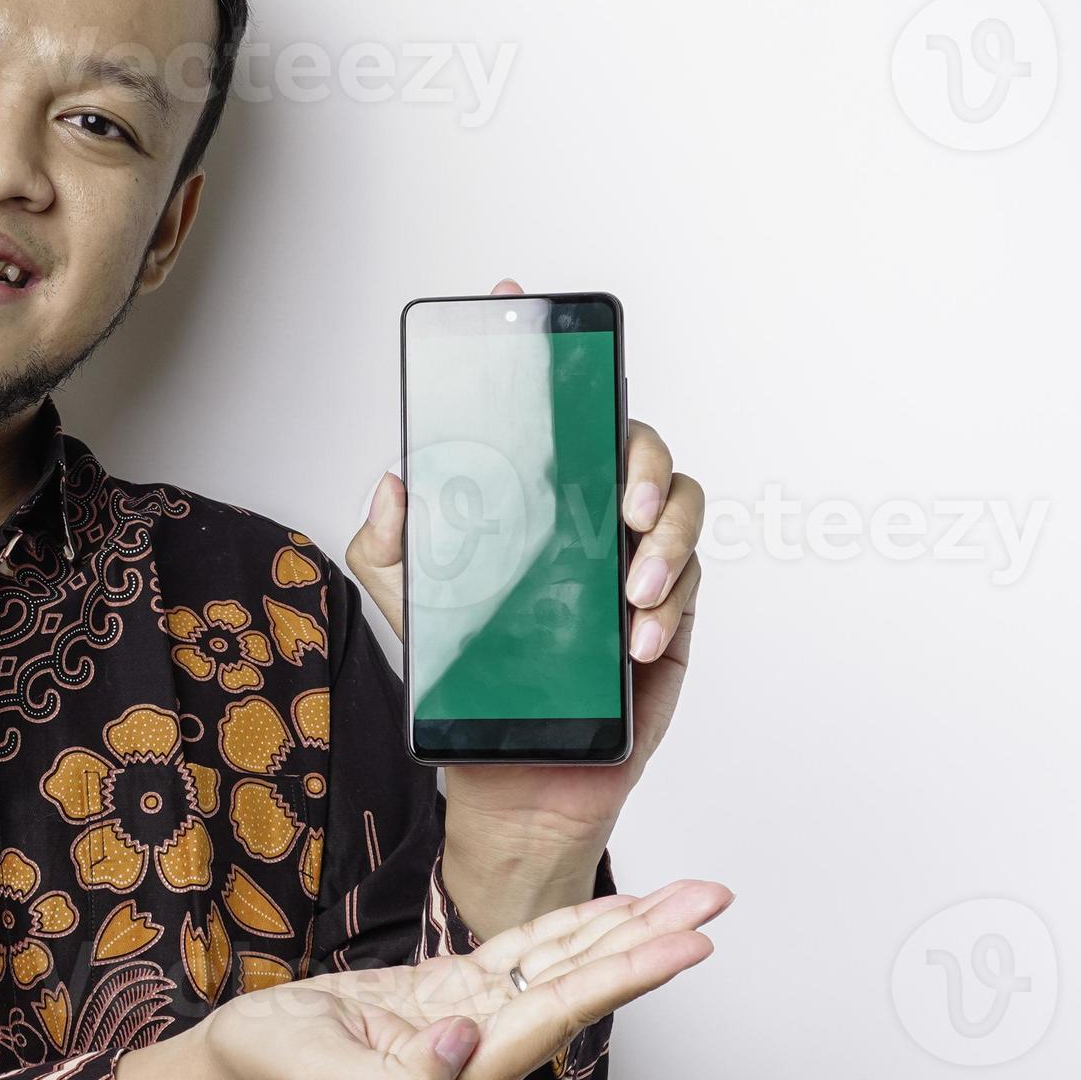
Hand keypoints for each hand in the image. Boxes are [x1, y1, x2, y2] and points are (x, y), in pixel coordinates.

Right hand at [118, 880, 729, 1079]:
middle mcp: (485, 1052)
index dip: (630, 972)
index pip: (566, 1011)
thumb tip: (470, 1040)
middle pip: (585, 985)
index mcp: (467, 1077)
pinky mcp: (445, 995)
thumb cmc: (273, 1077)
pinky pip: (522, 955)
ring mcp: (468, 1022)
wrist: (236, 1071)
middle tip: (713, 900)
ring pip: (563, 965)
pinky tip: (607, 912)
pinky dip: (569, 928)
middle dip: (652, 942)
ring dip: (624, 929)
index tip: (688, 943)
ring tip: (685, 897)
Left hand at [347, 274, 704, 884]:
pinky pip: (690, 583)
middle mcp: (591, 520)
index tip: (514, 296)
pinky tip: (636, 639)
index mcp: (535, 505)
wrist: (517, 783)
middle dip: (639, 457)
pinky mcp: (670, 616)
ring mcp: (636, 562)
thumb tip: (394, 482)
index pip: (546, 416)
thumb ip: (390, 549)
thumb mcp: (413, 613)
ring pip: (680, 506)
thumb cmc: (475, 684)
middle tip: (622, 502)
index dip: (536, 352)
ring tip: (630, 590)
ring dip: (666, 539)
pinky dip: (668, 603)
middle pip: (634, 444)